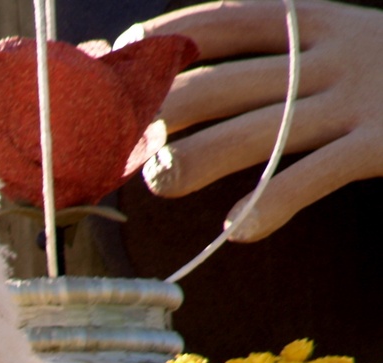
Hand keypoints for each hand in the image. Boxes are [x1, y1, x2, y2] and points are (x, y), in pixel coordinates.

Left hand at [122, 0, 382, 239]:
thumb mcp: (336, 43)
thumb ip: (275, 59)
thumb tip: (188, 91)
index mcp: (312, 20)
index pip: (224, 21)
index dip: (168, 38)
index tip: (122, 54)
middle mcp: (329, 51)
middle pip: (223, 81)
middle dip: (163, 113)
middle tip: (123, 145)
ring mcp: (356, 97)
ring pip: (255, 130)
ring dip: (197, 160)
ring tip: (160, 182)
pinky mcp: (381, 143)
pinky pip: (311, 176)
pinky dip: (268, 203)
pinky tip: (236, 227)